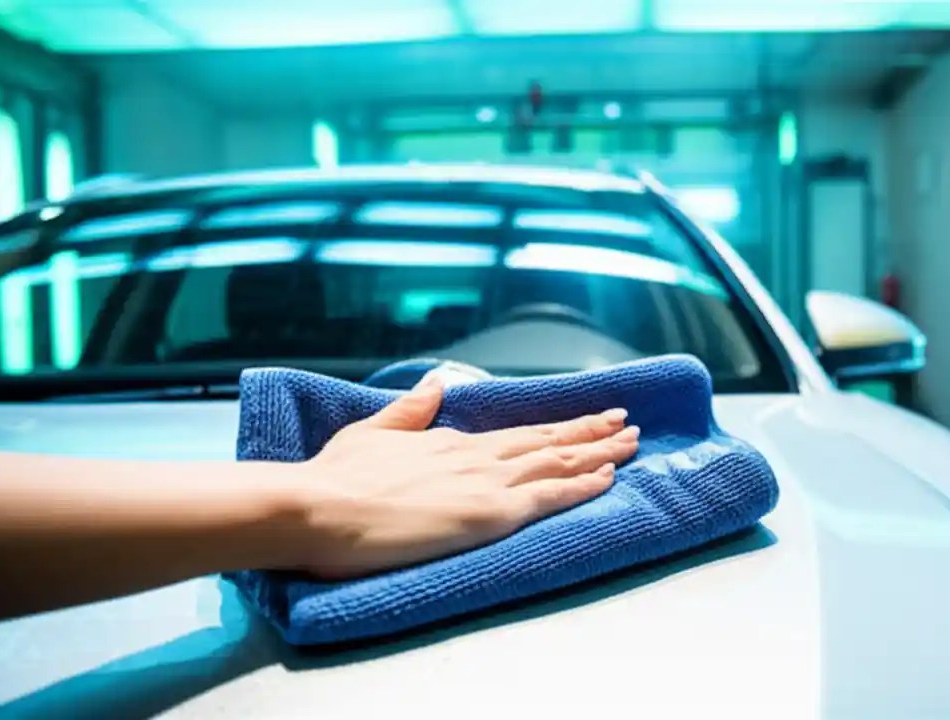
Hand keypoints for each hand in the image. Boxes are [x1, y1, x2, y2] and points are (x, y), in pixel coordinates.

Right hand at [290, 377, 639, 578]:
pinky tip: (609, 475)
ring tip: (632, 440)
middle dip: (590, 432)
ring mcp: (486, 482)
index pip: (515, 434)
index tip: (585, 420)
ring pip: (557, 461)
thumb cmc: (332, 480)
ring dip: (599, 451)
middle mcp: (475, 455)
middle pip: (546, 441)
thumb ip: (408, 412)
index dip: (554, 428)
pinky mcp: (490, 512)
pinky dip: (583, 484)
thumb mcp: (371, 434)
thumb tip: (434, 384)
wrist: (316, 507)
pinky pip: (550, 495)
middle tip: (627, 421)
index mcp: (447, 441)